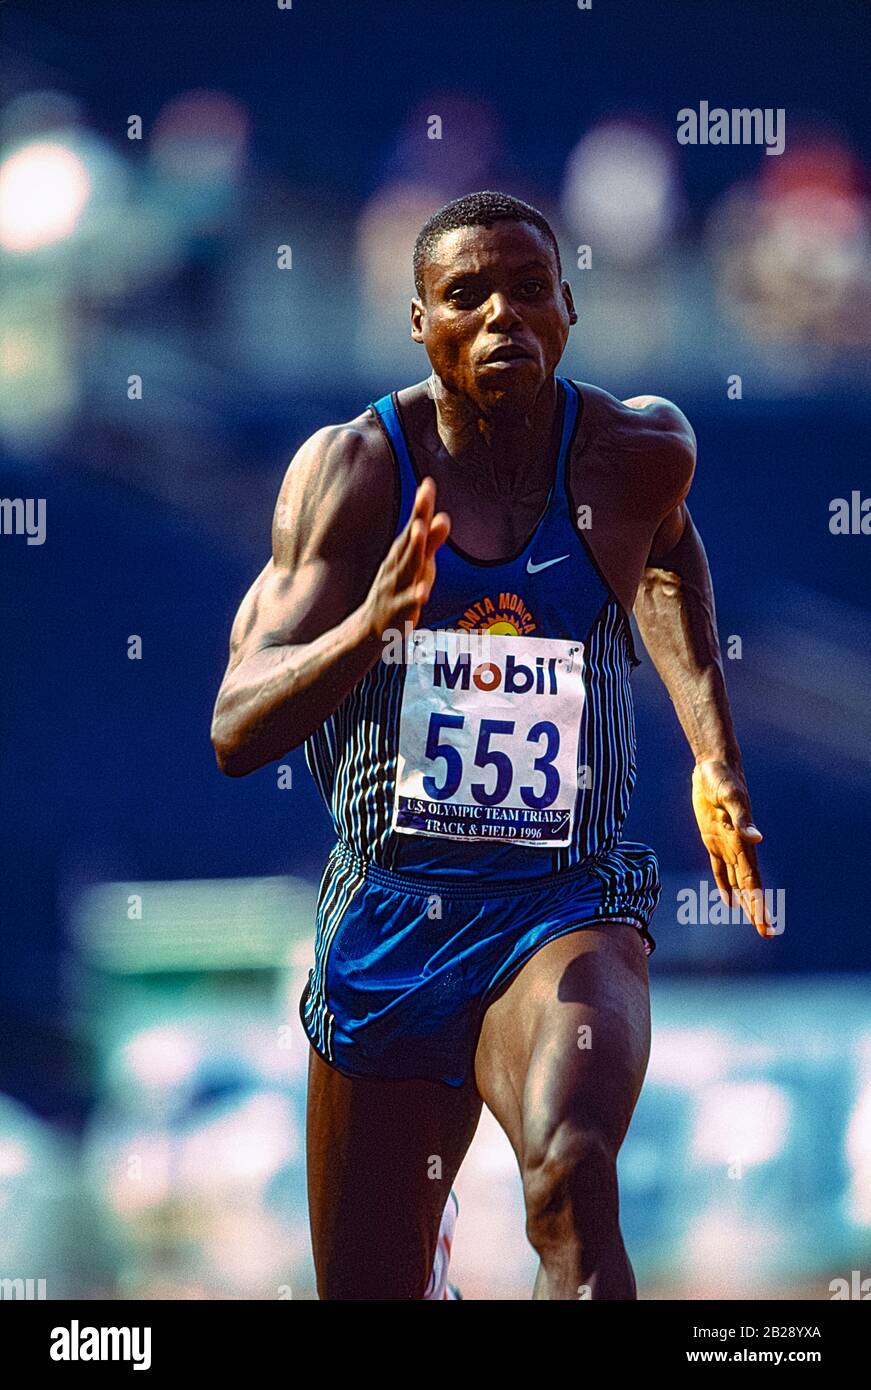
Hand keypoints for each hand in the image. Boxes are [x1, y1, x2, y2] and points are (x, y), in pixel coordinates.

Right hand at [362, 478, 450, 639]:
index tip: (428, 484)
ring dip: (414, 548)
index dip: (421, 506)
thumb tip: (445, 517)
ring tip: (421, 530)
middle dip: (418, 518)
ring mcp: (396, 587)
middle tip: (425, 496)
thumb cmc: (398, 589)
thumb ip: (431, 543)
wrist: (368, 627)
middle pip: (410, 540)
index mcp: (402, 553)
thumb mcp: (416, 564)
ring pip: (406, 567)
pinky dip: (414, 596)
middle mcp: (397, 566)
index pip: (414, 526)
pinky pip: (407, 603)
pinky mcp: (397, 611)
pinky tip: (423, 591)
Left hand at [691, 758, 771, 937]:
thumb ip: (742, 819)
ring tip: (754, 920)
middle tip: (767, 933)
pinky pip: (720, 868)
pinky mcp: (712, 839)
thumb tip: (758, 838)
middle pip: (749, 886)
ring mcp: (725, 844)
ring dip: (745, 901)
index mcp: (743, 842)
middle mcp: (737, 847)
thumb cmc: (722, 780)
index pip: (753, 881)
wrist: (713, 766)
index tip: (767, 923)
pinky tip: (728, 901)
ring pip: (737, 880)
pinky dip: (724, 885)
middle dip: (757, 909)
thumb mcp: (730, 797)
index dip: (759, 903)